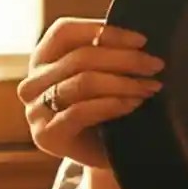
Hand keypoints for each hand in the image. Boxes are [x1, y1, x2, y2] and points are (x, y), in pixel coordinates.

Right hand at [17, 18, 163, 168]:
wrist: (103, 156)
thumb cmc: (105, 108)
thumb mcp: (102, 74)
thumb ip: (107, 51)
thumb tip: (137, 36)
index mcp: (42, 59)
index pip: (66, 32)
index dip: (105, 32)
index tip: (142, 40)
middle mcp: (32, 82)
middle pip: (80, 57)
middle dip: (125, 59)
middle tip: (155, 65)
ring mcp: (35, 110)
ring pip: (83, 82)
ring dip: (124, 82)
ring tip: (150, 86)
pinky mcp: (46, 135)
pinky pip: (81, 111)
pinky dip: (112, 104)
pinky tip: (133, 103)